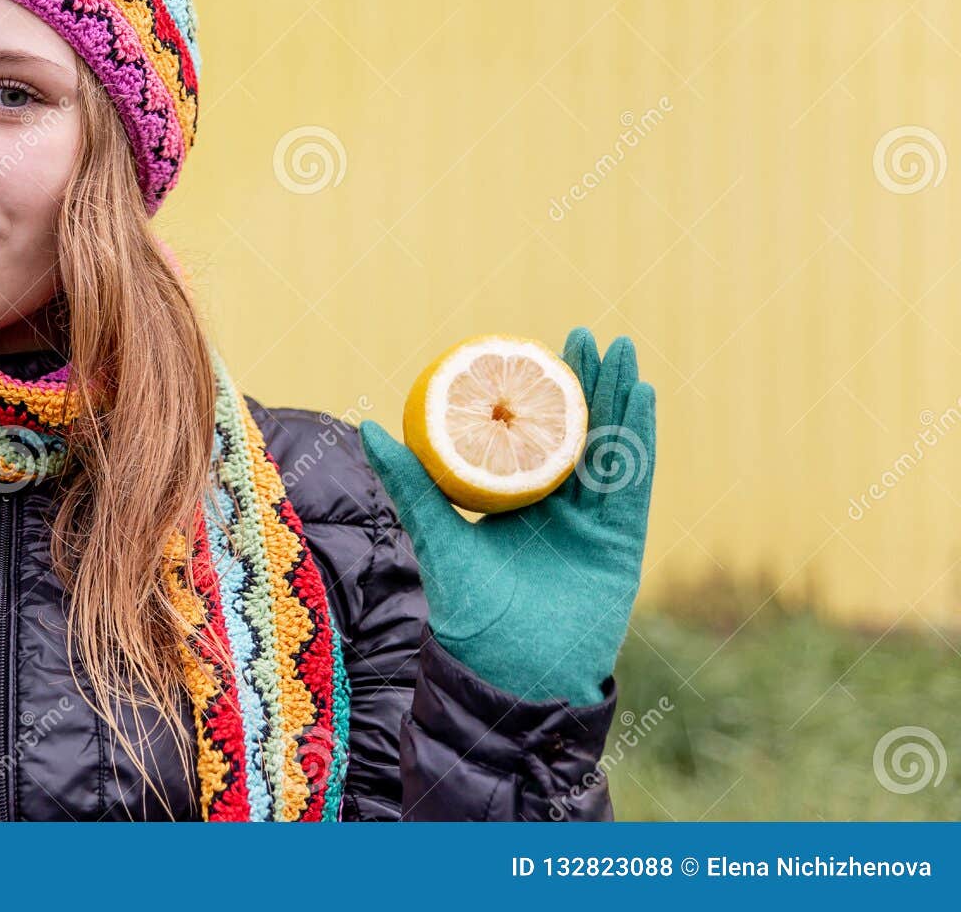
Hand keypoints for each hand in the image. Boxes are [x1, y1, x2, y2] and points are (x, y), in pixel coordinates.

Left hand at [359, 328, 655, 704]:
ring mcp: (594, 524)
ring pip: (611, 447)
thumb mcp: (438, 538)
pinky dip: (639, 439)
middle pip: (579, 433)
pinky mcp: (623, 542)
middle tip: (590, 335)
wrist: (512, 676)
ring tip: (621, 348)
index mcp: (517, 503)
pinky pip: (632, 482)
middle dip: (588, 383)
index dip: (540, 393)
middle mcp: (560, 508)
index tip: (539, 348)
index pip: (533, 436)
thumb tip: (369, 426)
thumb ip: (411, 486)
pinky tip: (642, 398)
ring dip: (620, 397)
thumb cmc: (470, 616)